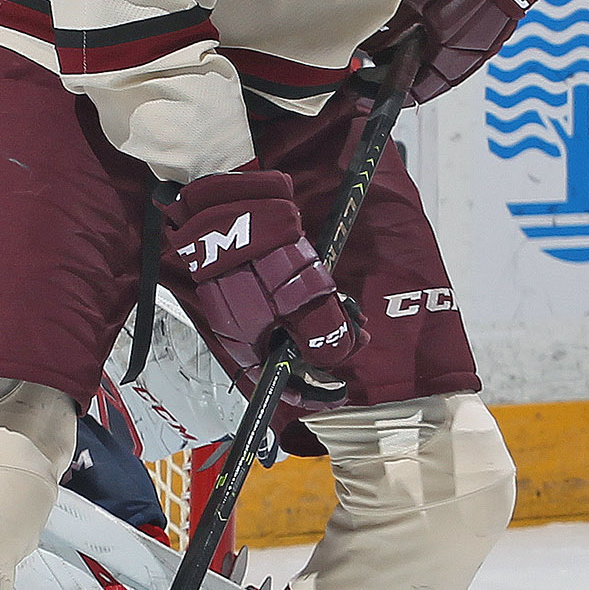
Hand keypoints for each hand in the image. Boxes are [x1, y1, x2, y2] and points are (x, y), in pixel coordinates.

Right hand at [165, 170, 362, 391]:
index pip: (274, 382)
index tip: (336, 391)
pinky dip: (309, 304)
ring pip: (288, 327)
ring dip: (321, 325)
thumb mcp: (298, 298)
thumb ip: (320, 331)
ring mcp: (244, 302)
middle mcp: (241, 327)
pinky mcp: (251, 279)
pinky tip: (328, 292)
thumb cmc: (259, 248)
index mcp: (243, 341)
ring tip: (351, 312)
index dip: (307, 391)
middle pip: (285, 354)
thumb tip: (336, 356)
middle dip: (324, 350)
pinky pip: (283, 304)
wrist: (232, 198)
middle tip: (356, 336)